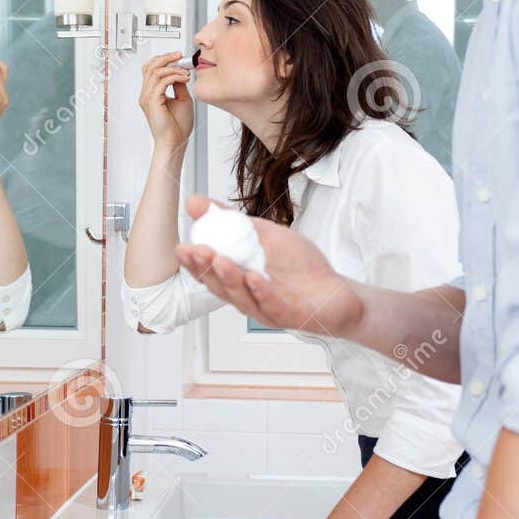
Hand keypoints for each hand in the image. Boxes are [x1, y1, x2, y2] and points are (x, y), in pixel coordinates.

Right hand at [138, 50, 193, 152]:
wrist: (175, 142)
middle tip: (179, 55)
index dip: (164, 59)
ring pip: (155, 72)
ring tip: (185, 72)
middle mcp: (147, 94)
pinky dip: (174, 76)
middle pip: (150, 66)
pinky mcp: (152, 102)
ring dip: (173, 68)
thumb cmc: (178, 126)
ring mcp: (147, 97)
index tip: (179, 57)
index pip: (151, 69)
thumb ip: (179, 85)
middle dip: (166, 57)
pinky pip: (161, 82)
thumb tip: (180, 71)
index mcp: (152, 93)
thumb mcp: (182, 99)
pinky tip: (183, 78)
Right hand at [175, 196, 363, 338]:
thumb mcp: (264, 235)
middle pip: (221, 286)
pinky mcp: (290, 315)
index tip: (181, 247)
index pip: (210, 274)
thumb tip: (196, 202)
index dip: (194, 264)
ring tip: (219, 259)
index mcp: (239, 280)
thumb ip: (233, 221)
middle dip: (205, 269)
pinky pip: (272, 304)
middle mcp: (248, 297)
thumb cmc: (300, 268)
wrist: (337, 292)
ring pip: (242, 296)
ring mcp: (267, 309)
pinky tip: (254, 277)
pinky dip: (262, 291)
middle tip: (193, 251)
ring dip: (229, 278)